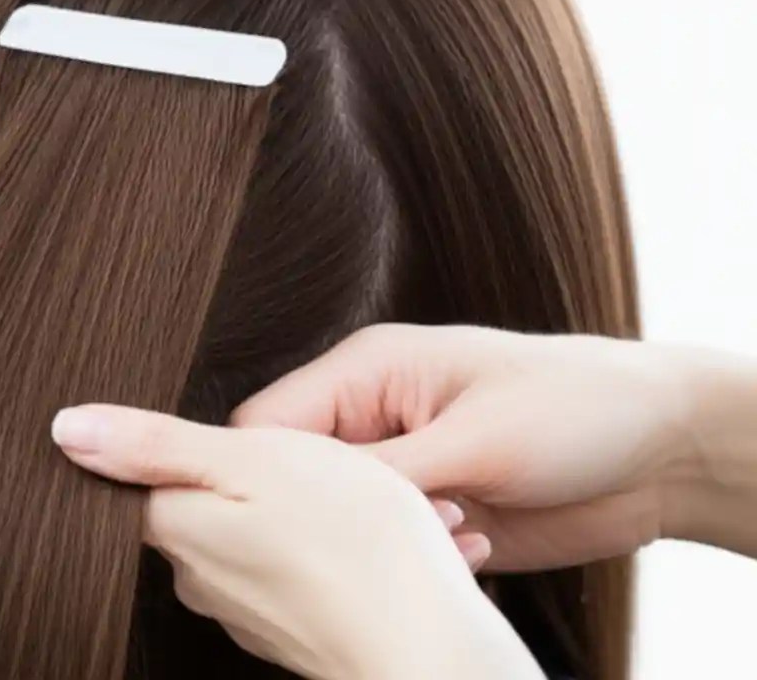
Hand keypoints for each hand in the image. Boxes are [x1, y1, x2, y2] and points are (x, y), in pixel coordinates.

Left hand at [52, 405, 542, 679]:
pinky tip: (396, 541)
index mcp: (178, 529)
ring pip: (269, 534)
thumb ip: (155, 444)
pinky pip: (310, 571)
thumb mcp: (251, 460)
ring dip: (320, 512)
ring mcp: (250, 610)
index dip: (194, 443)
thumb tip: (66, 429)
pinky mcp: (297, 629)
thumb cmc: (353, 543)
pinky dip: (347, 550)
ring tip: (380, 503)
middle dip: (269, 475)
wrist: (431, 646)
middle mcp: (201, 580)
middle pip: (212, 500)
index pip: (148, 473)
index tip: (249, 438)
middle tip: (335, 465)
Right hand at [233, 324, 698, 571]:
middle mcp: (372, 418)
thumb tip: (303, 496)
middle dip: (333, 513)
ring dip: (387, 539)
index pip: (268, 422)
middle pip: (297, 477)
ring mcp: (402, 470)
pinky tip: (474, 545)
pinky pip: (391, 548)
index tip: (290, 511)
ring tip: (451, 528)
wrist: (665, 452)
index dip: (265, 471)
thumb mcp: (472, 435)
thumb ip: (380, 468)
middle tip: (392, 525)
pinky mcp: (432, 513)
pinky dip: (423, 558)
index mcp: (366, 372)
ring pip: (341, 521)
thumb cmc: (576, 407)